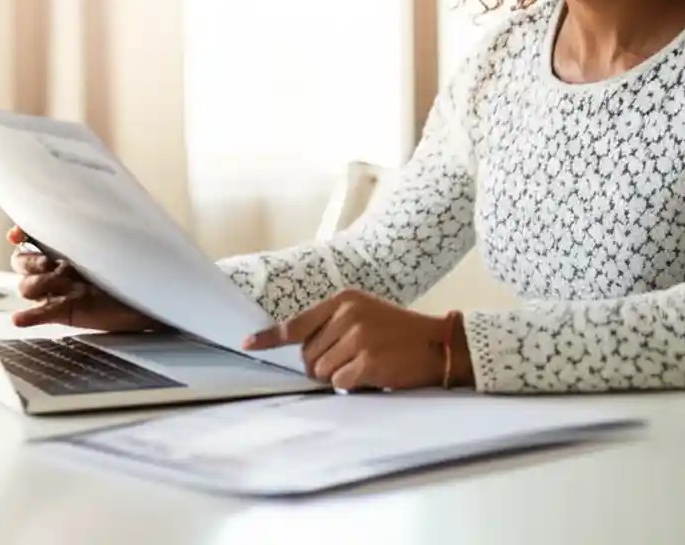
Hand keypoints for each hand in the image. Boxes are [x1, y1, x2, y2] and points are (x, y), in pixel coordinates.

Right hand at [7, 226, 162, 331]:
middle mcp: (56, 266)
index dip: (20, 234)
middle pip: (20, 262)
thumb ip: (94, 226)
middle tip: (52, 264)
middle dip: (31, 261)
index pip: (30, 237)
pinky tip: (19, 319)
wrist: (150, 294)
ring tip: (64, 287)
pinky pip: (39, 314)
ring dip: (39, 285)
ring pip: (26, 286)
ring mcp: (58, 290)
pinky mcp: (64, 312)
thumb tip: (80, 200)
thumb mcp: (114, 238)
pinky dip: (28, 316)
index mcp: (65, 245)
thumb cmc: (134, 262)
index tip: (17, 234)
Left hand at [242, 289, 472, 389]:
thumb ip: (332, 325)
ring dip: (338, 376)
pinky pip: (339, 382)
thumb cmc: (398, 333)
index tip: (247, 344)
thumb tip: (302, 354)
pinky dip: (352, 384)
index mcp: (343, 301)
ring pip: (321, 371)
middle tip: (350, 362)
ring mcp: (357, 337)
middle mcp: (347, 315)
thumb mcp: (364, 314)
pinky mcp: (367, 360)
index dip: (269, 337)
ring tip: (364, 365)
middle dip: (321, 366)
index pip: (296, 323)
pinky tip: (371, 374)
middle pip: (306, 355)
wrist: (438, 344)